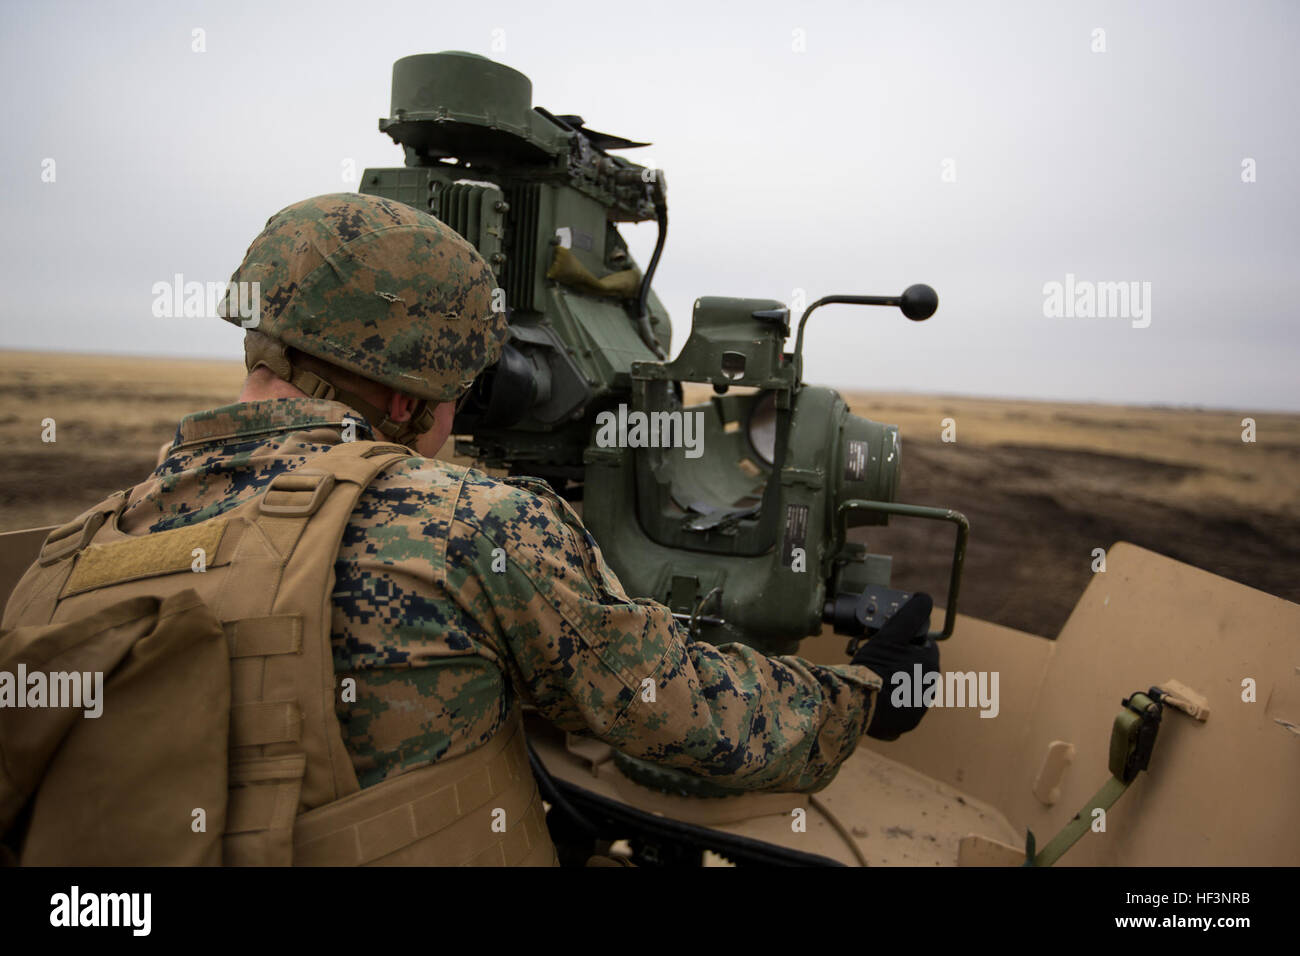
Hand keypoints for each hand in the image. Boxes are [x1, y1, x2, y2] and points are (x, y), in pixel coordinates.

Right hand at [851, 592, 939, 740]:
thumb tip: (924, 597)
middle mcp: (930, 688)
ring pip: (909, 689)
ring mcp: (919, 708)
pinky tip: (875, 698)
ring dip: (896, 683)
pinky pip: (900, 709)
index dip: (907, 642)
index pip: (925, 646)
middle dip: (901, 662)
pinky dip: (891, 704)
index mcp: (930, 665)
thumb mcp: (891, 633)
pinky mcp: (906, 724)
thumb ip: (910, 613)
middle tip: (878, 658)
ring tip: (874, 679)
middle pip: (916, 667)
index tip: (891, 642)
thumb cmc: (875, 666)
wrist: (859, 705)